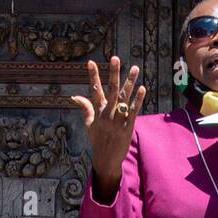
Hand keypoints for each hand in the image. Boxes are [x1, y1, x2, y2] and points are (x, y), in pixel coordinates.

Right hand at [71, 55, 145, 201]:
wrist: (105, 159)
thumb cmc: (97, 140)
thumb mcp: (89, 124)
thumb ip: (85, 108)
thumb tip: (75, 96)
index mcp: (97, 111)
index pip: (94, 90)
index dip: (93, 76)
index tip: (91, 62)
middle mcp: (106, 113)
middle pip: (111, 90)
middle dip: (113, 73)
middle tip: (116, 58)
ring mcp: (117, 120)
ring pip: (124, 97)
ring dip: (130, 82)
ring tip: (135, 68)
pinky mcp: (127, 127)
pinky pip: (133, 111)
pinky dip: (138, 100)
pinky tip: (142, 88)